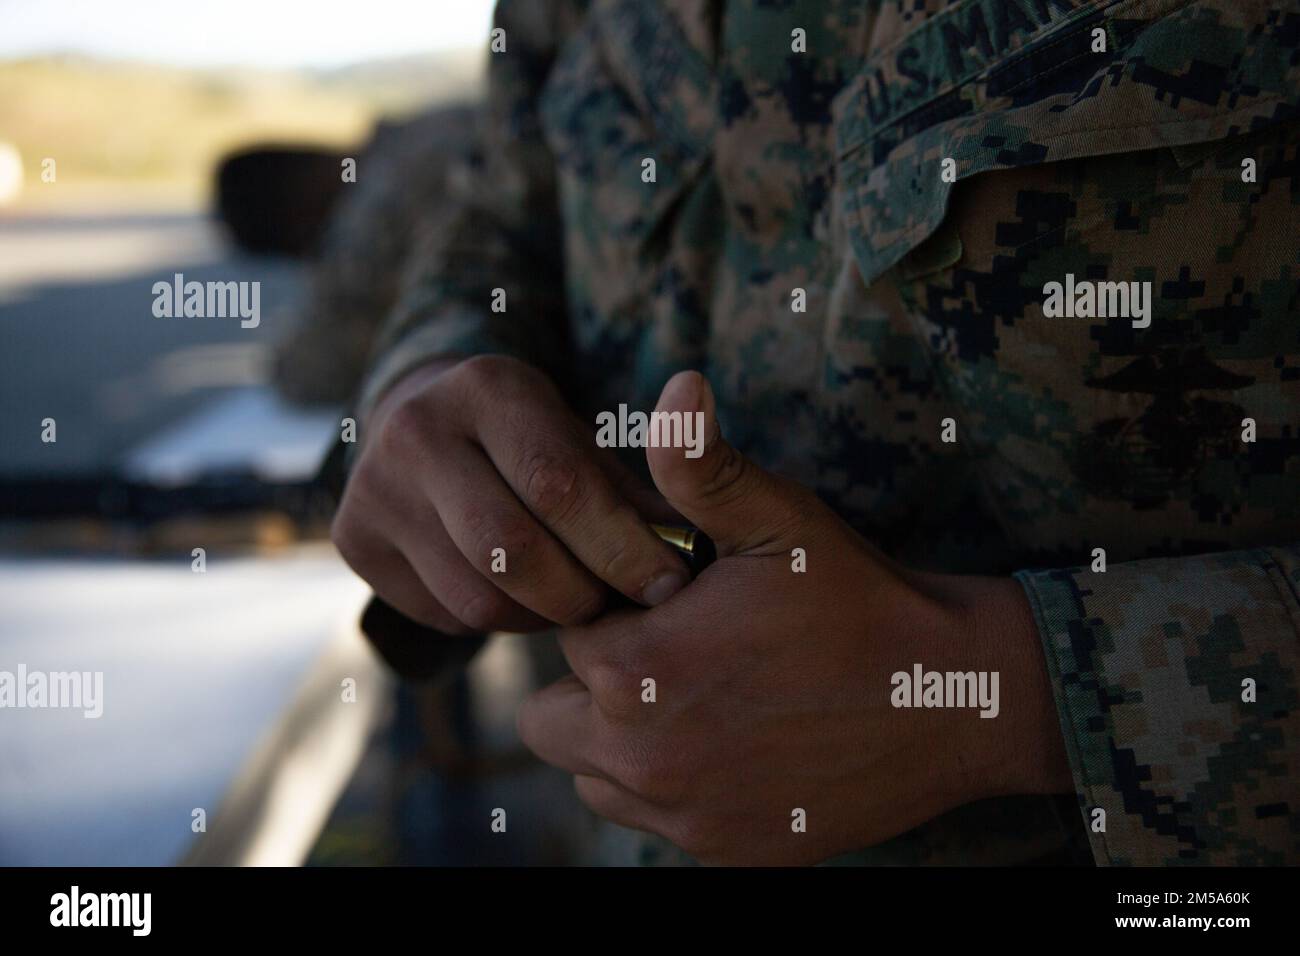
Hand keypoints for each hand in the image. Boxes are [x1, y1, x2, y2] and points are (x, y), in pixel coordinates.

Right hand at [332, 355, 689, 634]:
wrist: (428, 423)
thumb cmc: (534, 440)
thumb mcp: (584, 439)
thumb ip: (638, 491)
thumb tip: (696, 555)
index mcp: (489, 388)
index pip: (559, 484)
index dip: (621, 545)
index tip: (671, 585)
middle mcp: (418, 430)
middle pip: (510, 550)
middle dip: (583, 595)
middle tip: (623, 609)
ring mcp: (374, 487)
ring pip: (477, 598)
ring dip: (544, 618)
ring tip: (579, 602)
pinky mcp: (357, 541)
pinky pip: (446, 616)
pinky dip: (499, 621)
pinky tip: (523, 597)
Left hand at [517, 371, 1071, 863]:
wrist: (955, 699)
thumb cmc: (859, 600)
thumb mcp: (780, 520)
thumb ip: (703, 464)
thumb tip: (674, 385)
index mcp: (634, 670)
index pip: (564, 634)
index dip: (610, 609)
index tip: (666, 600)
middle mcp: (642, 759)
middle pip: (553, 717)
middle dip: (596, 680)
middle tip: (671, 648)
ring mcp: (683, 816)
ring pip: (596, 774)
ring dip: (624, 736)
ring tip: (700, 694)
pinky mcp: (724, 851)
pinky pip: (654, 817)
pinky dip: (674, 783)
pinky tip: (735, 740)